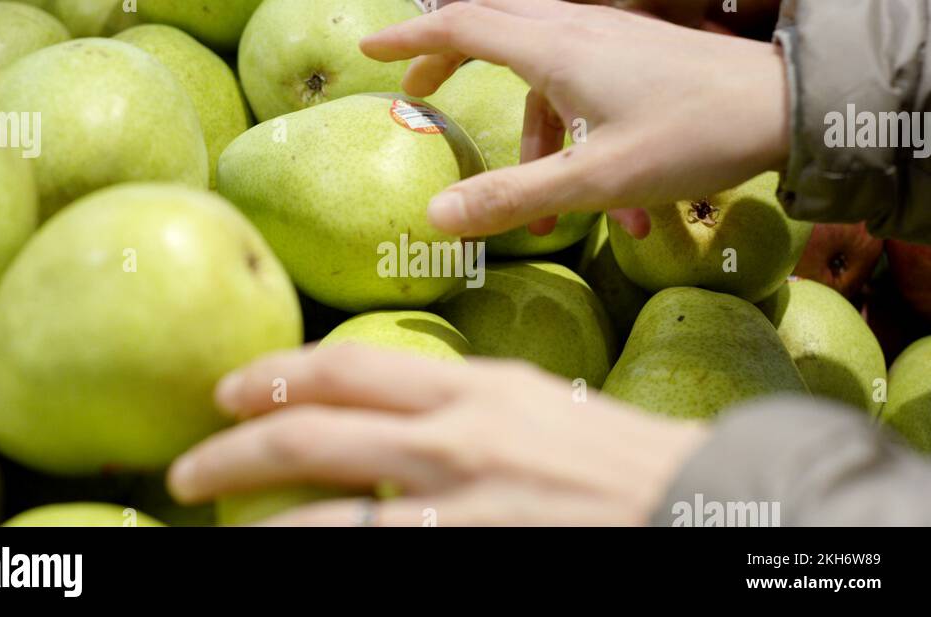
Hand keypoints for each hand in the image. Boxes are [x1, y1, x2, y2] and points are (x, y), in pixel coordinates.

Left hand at [168, 346, 708, 525]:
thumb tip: (409, 411)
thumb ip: (472, 402)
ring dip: (259, 520)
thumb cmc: (624, 457)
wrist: (702, 502)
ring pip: (326, 513)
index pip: (353, 369)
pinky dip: (322, 556)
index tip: (232, 388)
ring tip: (211, 521)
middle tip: (190, 463)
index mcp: (475, 387)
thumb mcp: (540, 405)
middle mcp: (456, 436)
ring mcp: (462, 500)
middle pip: (316, 430)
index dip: (280, 375)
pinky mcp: (475, 551)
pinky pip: (377, 557)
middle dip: (238, 445)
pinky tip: (291, 558)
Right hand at [361, 0, 789, 238]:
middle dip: (451, 64)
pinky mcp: (638, 58)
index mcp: (555, 48)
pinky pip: (588, 92)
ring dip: (536, 138)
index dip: (409, 37)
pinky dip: (584, 141)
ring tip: (552, 210)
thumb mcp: (595, 179)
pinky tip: (625, 210)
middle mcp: (578, 30)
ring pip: (545, 75)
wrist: (786, 109)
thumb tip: (436, 217)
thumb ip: (512, 197)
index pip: (462, 25)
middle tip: (420, 97)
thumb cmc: (691, 137)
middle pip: (493, 31)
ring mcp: (611, 40)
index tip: (369, 49)